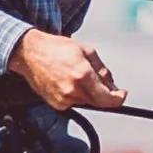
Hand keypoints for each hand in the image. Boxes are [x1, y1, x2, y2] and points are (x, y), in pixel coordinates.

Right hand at [8, 29, 126, 109]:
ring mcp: (63, 99)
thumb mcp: (86, 51)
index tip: (121, 95)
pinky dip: (76, 95)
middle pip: (98, 102)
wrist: (30, 54)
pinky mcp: (56, 104)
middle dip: (104, 94)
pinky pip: (74, 103)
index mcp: (82, 75)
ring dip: (89, 94)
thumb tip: (113, 86)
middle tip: (102, 82)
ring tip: (77, 76)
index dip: (118, 99)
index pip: (107, 99)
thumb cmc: (57, 48)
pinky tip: (68, 82)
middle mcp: (73, 89)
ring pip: (86, 102)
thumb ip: (102, 70)